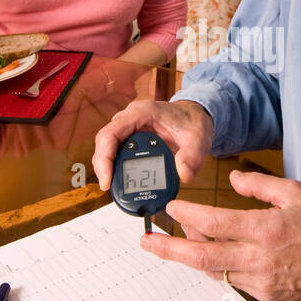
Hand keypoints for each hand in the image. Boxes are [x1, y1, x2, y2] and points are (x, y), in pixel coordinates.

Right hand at [92, 99, 213, 189]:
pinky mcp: (131, 137)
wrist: (195, 116)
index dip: (104, 158)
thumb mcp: (198, 139)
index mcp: (141, 113)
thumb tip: (184, 175)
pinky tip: (122, 180)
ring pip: (107, 148)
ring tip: (116, 187)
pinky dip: (116, 166)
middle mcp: (130, 118)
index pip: (111, 134)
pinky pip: (116, 151)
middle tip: (108, 187)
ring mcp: (128, 127)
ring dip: (107, 168)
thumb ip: (192, 156)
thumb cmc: (193, 122)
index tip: (107, 180)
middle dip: (103, 166)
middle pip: (104, 142)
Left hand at [141, 170, 300, 300]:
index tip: (171, 207)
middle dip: (169, 250)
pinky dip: (217, 266)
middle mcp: (259, 259)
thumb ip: (261, 186)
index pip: (214, 224)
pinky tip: (214, 253)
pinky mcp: (266, 295)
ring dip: (193, 255)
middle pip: (201, 258)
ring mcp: (261, 281)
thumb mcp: (298, 194)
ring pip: (213, 271)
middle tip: (146, 243)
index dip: (187, 215)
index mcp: (266, 230)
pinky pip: (231, 280)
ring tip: (181, 239)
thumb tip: (234, 179)